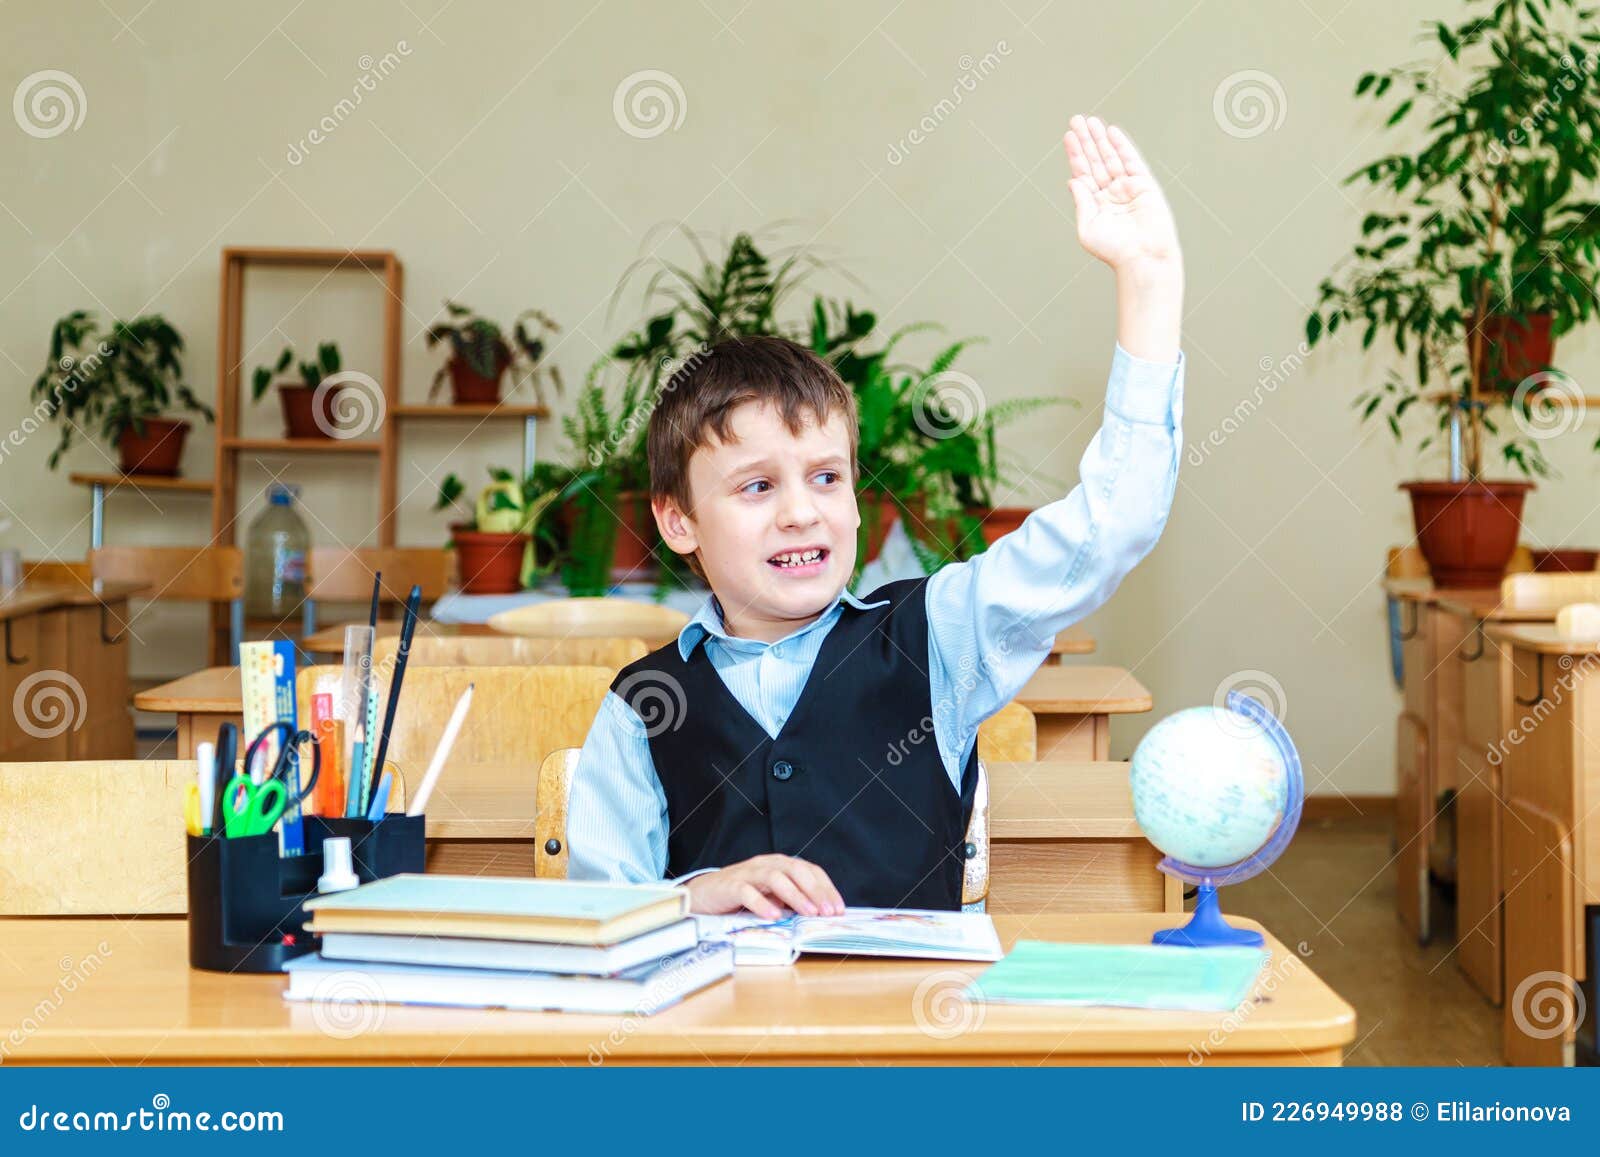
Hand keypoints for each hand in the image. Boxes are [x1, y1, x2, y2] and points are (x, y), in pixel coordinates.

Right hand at [684, 854, 845, 917]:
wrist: (702, 894)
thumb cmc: (740, 897)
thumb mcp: (770, 897)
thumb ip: (790, 902)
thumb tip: (818, 917)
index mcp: (780, 865)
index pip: (810, 870)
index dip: (826, 888)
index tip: (839, 908)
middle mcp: (766, 864)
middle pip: (796, 870)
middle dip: (815, 891)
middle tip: (828, 912)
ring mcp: (748, 873)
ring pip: (775, 877)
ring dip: (795, 895)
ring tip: (808, 913)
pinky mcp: (730, 885)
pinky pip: (748, 891)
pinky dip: (762, 903)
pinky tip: (774, 916)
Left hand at [1063, 115, 1180, 276]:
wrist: (1141, 257)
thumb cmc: (1114, 250)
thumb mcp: (1088, 227)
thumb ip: (1081, 202)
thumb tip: (1072, 180)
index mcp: (1096, 203)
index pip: (1083, 173)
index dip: (1075, 154)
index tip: (1068, 137)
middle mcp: (1110, 193)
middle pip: (1096, 161)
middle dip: (1086, 141)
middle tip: (1076, 120)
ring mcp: (1127, 188)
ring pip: (1111, 157)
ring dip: (1100, 139)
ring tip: (1090, 121)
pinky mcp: (1143, 185)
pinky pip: (1131, 161)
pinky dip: (1122, 146)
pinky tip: (1111, 133)